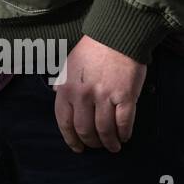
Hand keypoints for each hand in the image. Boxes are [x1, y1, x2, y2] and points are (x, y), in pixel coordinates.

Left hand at [52, 35, 146, 152]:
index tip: (77, 147)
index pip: (65, 122)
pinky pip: (124, 123)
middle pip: (85, 130)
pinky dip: (124, 134)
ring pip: (105, 131)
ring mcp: (105, 97)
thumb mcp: (68, 65)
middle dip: (91, 143)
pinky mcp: (126, 97)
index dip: (71, 139)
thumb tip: (57, 96)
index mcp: (67, 88)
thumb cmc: (92, 49)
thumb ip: (62, 83)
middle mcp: (83, 96)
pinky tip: (124, 136)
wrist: (117, 36)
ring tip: (113, 146)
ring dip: (109, 143)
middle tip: (96, 146)